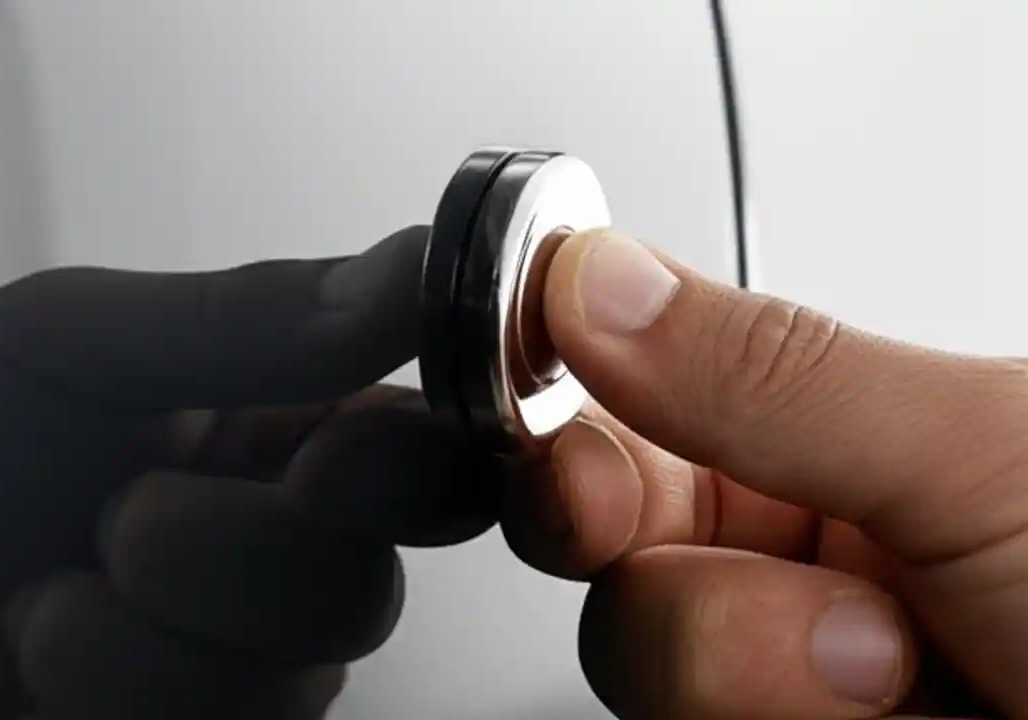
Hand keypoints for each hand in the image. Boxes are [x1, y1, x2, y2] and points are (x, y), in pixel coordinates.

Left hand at [0, 226, 497, 718]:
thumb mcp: (75, 342)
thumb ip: (249, 316)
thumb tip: (410, 268)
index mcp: (280, 437)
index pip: (432, 452)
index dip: (416, 463)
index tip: (320, 464)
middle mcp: (281, 559)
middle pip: (369, 586)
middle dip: (232, 557)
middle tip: (119, 520)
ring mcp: (244, 671)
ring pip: (300, 681)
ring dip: (148, 640)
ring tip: (43, 603)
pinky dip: (115, 700)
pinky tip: (43, 672)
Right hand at [504, 228, 1027, 718]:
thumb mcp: (976, 454)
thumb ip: (775, 373)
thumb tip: (594, 278)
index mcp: (845, 446)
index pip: (643, 412)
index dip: (565, 412)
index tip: (514, 398)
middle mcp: (807, 564)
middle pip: (618, 557)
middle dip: (662, 571)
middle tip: (690, 561)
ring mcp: (790, 679)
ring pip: (643, 664)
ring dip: (750, 672)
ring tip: (887, 676)